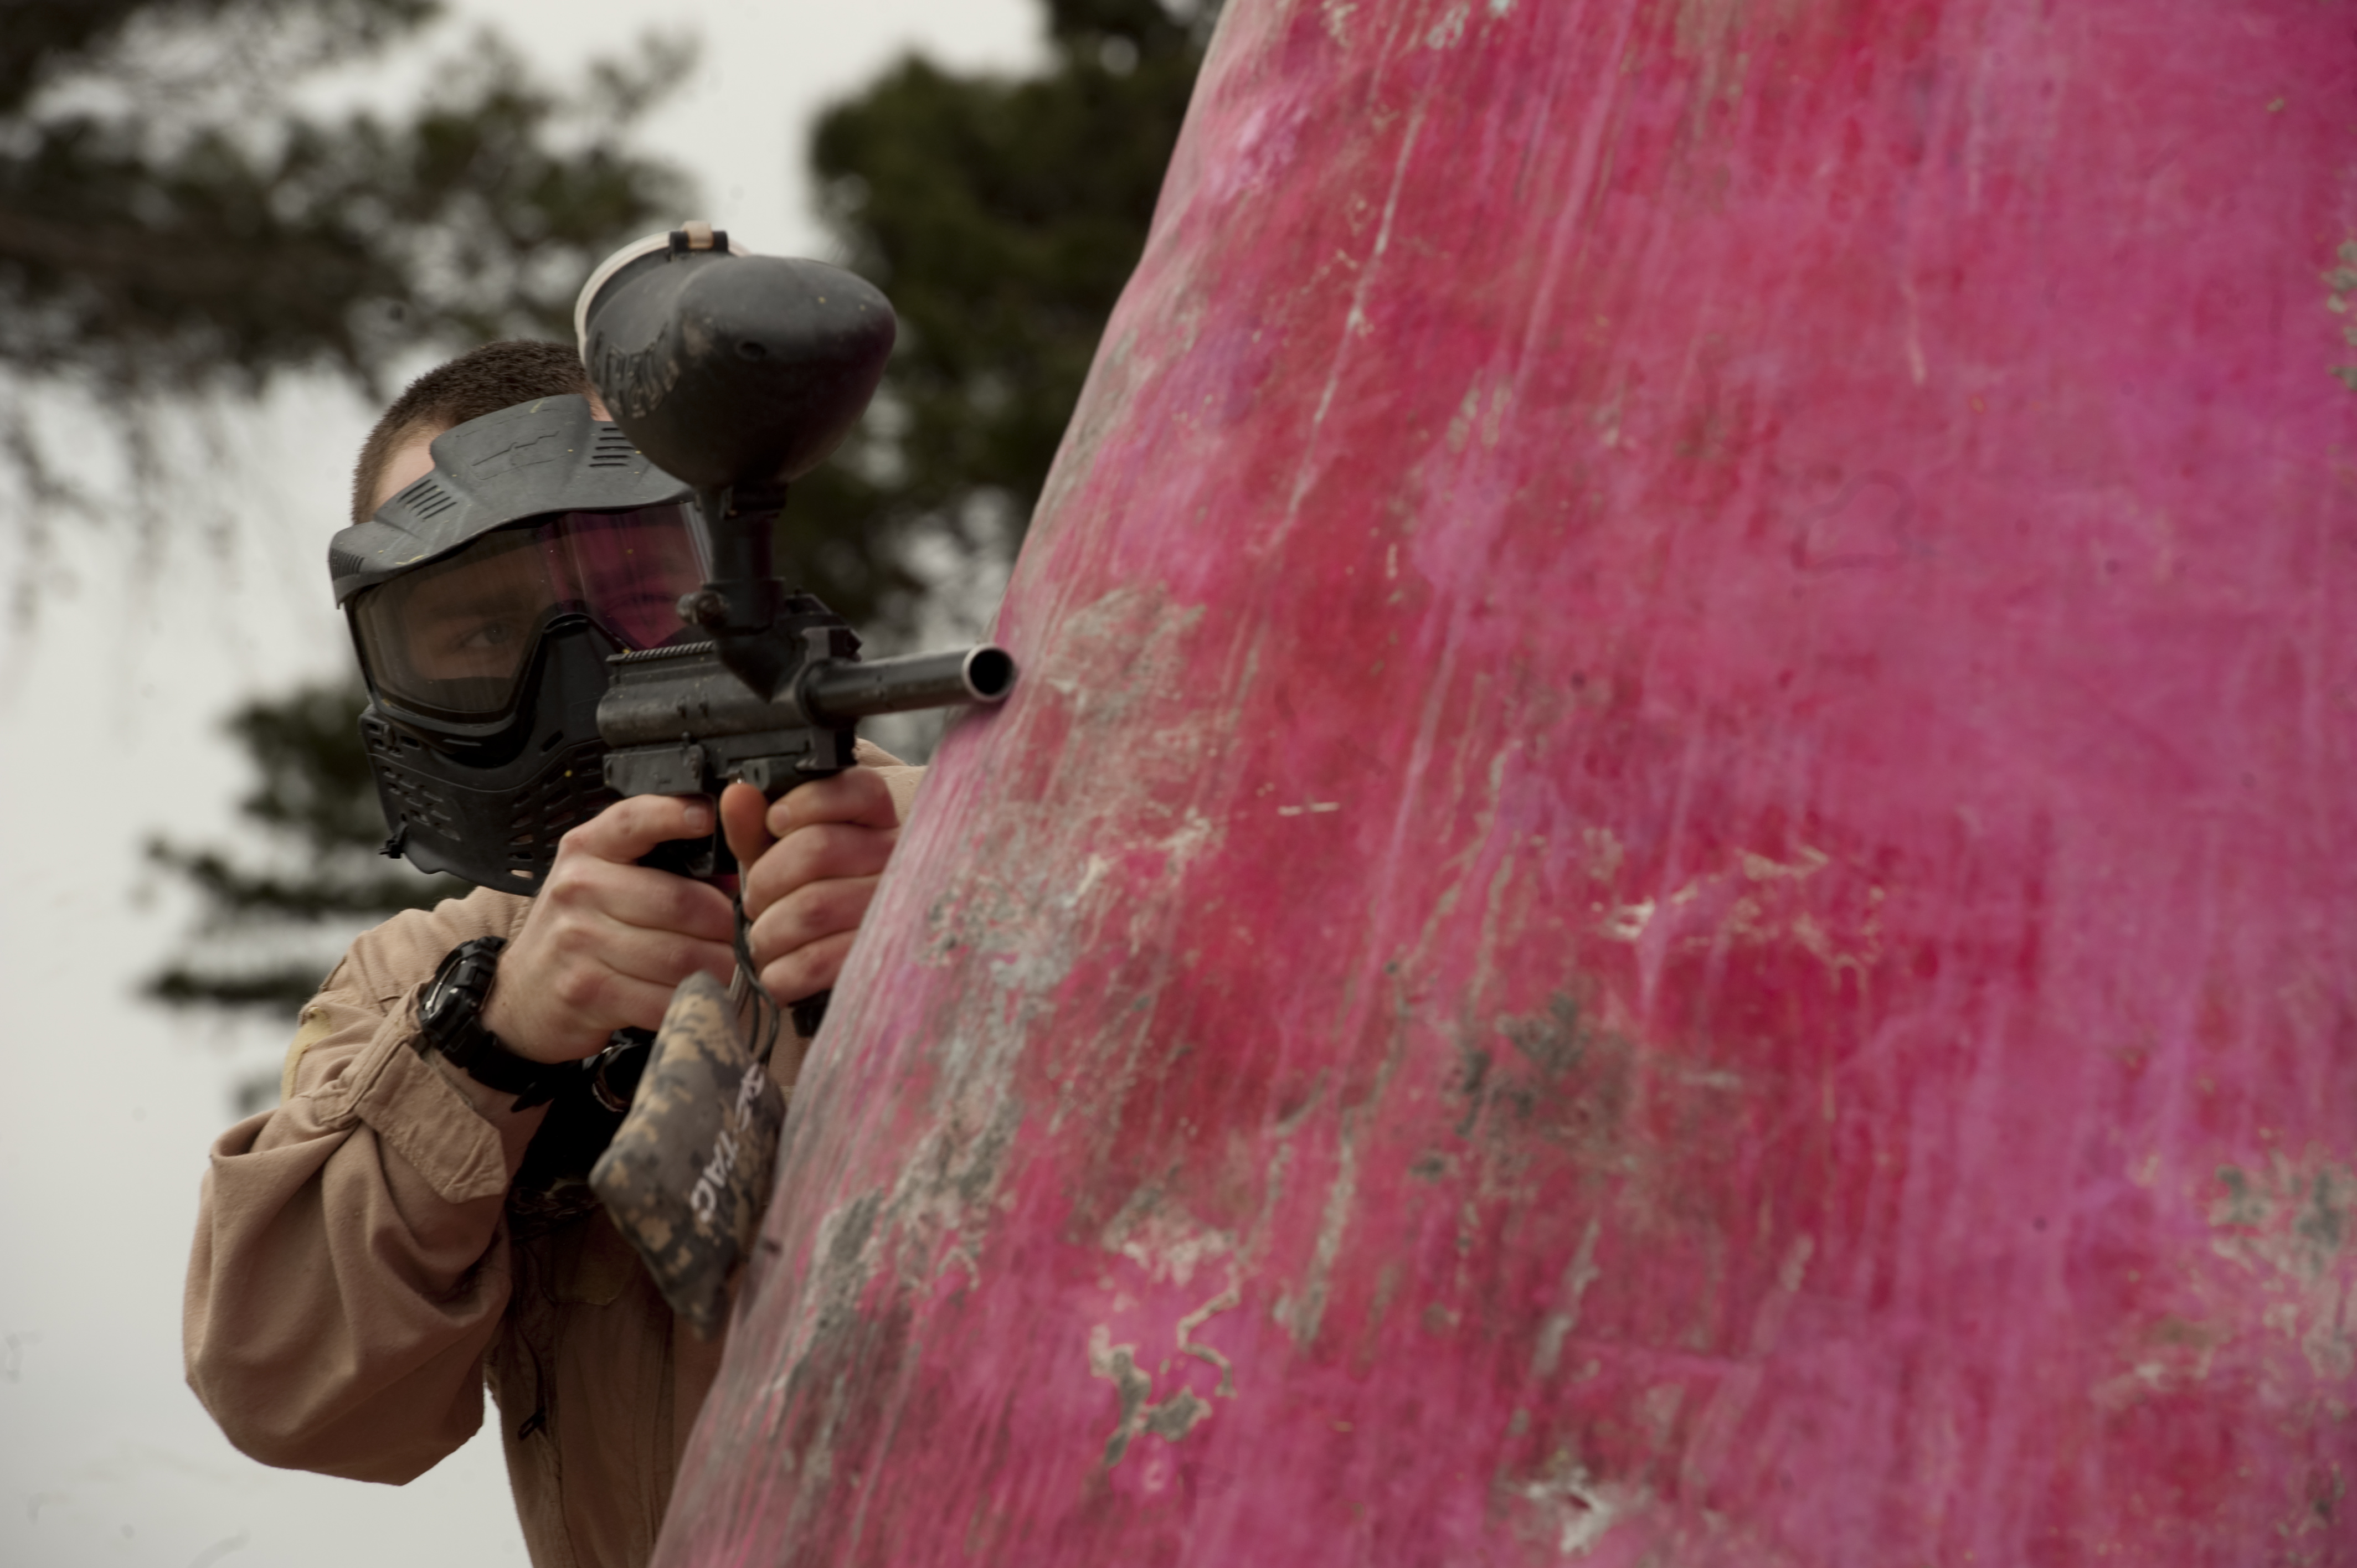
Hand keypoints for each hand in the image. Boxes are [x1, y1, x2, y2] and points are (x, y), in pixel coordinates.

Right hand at [481, 795, 737, 1062]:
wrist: (523, 994)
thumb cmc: (580, 930)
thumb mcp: (606, 880)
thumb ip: (662, 867)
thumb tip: (740, 875)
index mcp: (588, 849)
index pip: (633, 820)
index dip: (674, 815)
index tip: (709, 817)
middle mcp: (579, 889)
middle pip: (678, 902)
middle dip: (727, 924)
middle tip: (751, 935)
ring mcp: (578, 941)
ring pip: (678, 956)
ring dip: (719, 969)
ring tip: (738, 970)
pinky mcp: (586, 991)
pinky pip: (661, 999)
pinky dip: (695, 1002)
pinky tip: (707, 999)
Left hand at [718, 769, 899, 1004]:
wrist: (841, 978)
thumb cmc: (805, 907)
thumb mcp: (778, 862)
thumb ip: (754, 828)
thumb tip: (737, 795)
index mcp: (878, 828)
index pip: (861, 789)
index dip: (810, 800)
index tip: (776, 821)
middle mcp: (896, 865)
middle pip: (819, 848)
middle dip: (765, 879)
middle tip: (754, 900)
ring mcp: (894, 914)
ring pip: (813, 908)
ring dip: (768, 931)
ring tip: (764, 940)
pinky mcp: (880, 962)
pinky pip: (817, 961)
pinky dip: (782, 971)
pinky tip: (778, 972)